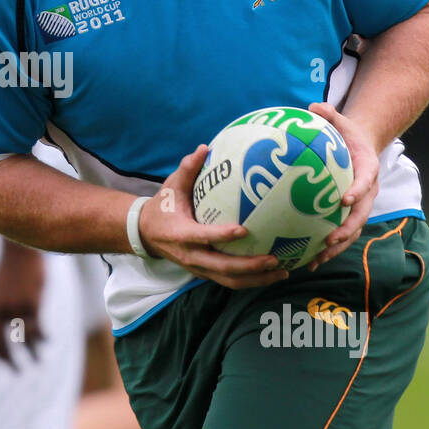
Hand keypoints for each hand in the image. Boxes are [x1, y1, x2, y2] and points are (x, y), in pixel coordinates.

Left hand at [0, 249, 44, 369]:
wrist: (21, 253)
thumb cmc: (4, 273)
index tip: (7, 363)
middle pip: (3, 343)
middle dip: (10, 360)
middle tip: (17, 371)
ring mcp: (16, 307)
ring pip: (24, 337)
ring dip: (32, 352)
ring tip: (38, 361)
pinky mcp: (33, 303)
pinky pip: (38, 326)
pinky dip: (43, 336)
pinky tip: (47, 341)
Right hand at [136, 145, 290, 289]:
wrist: (146, 234)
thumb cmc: (162, 206)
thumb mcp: (170, 186)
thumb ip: (187, 169)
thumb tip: (205, 148)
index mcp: (180, 234)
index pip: (202, 237)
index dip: (222, 235)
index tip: (244, 229)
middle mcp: (190, 255)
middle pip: (222, 267)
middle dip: (249, 266)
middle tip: (274, 258)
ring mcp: (198, 268)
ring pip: (229, 280)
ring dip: (256, 279)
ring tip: (282, 271)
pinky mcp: (205, 273)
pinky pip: (229, 281)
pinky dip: (251, 280)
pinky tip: (273, 273)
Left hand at [305, 101, 380, 270]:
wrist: (362, 147)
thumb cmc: (348, 134)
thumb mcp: (341, 120)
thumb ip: (330, 114)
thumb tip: (313, 106)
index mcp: (367, 170)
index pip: (365, 183)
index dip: (357, 192)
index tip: (345, 200)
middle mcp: (367, 193)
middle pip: (360, 216)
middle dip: (346, 230)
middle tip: (330, 239)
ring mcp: (359, 207)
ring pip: (351, 231)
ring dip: (337, 247)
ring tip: (317, 259)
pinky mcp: (348, 215)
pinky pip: (340, 234)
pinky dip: (327, 248)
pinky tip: (307, 261)